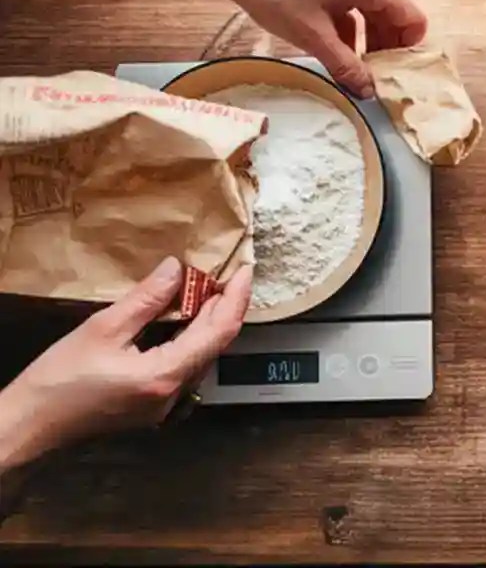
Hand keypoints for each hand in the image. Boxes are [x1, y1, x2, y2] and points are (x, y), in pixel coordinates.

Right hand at [0, 258, 252, 469]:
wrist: (31, 424)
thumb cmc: (60, 378)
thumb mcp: (103, 328)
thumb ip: (147, 299)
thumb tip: (177, 269)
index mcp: (166, 375)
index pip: (219, 332)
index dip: (236, 298)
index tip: (245, 271)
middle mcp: (174, 393)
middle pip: (215, 345)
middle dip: (225, 308)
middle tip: (228, 274)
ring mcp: (166, 405)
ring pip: (202, 357)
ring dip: (209, 324)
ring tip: (210, 291)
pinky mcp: (154, 407)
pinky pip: (185, 367)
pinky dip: (192, 340)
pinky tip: (186, 320)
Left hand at [212, 0, 427, 97]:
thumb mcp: (312, 36)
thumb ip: (346, 65)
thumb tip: (369, 92)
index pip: (412, 19)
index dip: (405, 51)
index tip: (387, 74)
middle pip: (393, 15)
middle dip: (384, 47)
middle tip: (366, 76)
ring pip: (370, 9)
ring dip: (365, 38)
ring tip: (346, 65)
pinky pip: (351, 1)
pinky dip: (347, 24)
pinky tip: (328, 45)